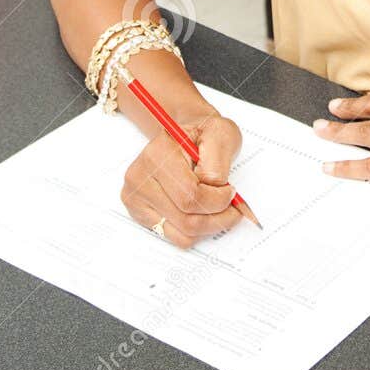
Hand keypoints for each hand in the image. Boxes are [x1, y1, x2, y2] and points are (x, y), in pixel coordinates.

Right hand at [120, 109, 242, 247]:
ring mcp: (135, 197)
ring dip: (208, 227)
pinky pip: (174, 237)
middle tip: (233, 209)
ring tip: (220, 211)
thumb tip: (216, 189)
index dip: (218, 200)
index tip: (232, 192)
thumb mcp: (219, 133)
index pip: (190, 195)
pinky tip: (202, 213)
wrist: (182, 136)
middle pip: (186, 220)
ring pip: (182, 234)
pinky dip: (195, 231)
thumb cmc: (201, 134)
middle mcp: (139, 177)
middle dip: (218, 218)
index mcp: (157, 154)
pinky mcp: (138, 212)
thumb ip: (218, 161)